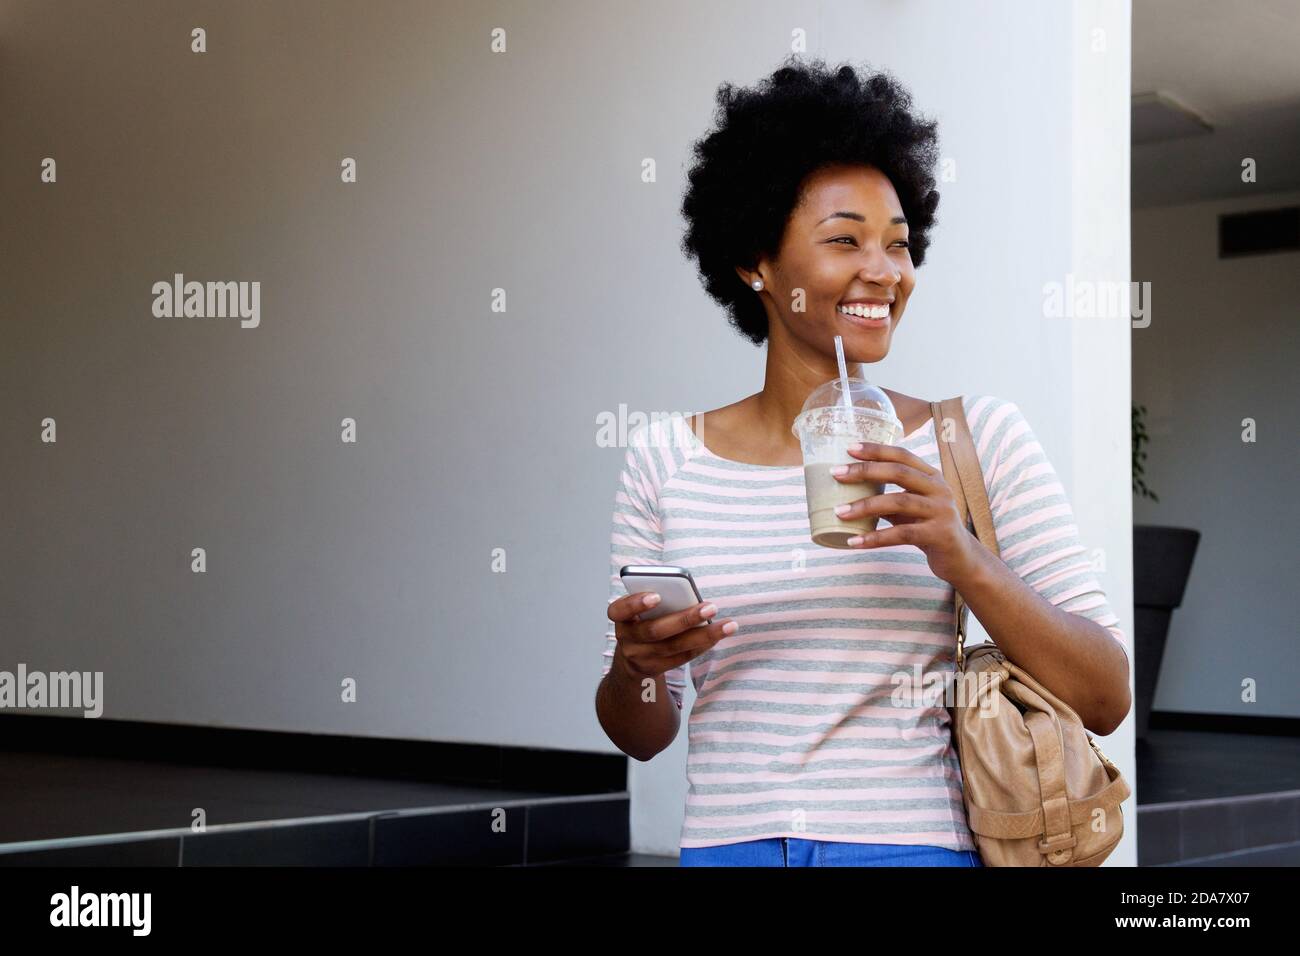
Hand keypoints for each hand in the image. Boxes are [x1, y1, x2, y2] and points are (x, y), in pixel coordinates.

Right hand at [605, 591, 737, 681]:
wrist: (633, 655)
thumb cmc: (644, 619)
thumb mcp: (641, 608)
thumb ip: (657, 599)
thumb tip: (689, 594)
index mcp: (620, 617)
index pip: (620, 610)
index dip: (636, 603)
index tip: (657, 596)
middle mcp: (626, 639)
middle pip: (655, 631)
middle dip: (685, 619)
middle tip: (711, 607)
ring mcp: (640, 657)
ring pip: (674, 647)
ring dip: (704, 635)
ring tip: (728, 624)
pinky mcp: (655, 669)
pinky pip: (682, 658)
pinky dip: (701, 646)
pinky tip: (717, 636)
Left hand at [830, 441, 978, 583]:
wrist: (960, 559)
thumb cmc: (927, 528)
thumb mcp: (910, 507)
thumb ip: (888, 496)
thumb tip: (847, 489)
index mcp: (931, 477)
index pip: (902, 455)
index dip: (876, 450)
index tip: (849, 448)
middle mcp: (939, 489)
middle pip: (899, 472)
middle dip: (865, 471)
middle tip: (836, 474)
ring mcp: (941, 511)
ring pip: (898, 502)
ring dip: (864, 506)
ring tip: (839, 511)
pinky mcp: (939, 535)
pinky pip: (902, 534)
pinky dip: (875, 538)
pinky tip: (854, 542)